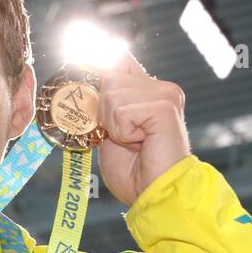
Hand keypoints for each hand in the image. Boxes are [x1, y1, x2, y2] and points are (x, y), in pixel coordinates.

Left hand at [95, 51, 190, 206]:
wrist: (155, 194)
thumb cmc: (134, 171)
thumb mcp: (110, 130)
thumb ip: (104, 105)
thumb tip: (85, 80)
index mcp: (150, 91)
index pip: (118, 59)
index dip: (97, 67)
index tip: (88, 70)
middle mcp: (161, 88)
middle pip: (109, 77)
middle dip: (104, 113)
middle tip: (124, 137)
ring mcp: (165, 94)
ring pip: (112, 93)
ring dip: (113, 125)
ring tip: (133, 142)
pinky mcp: (164, 106)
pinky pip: (121, 110)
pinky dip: (121, 132)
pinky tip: (140, 143)